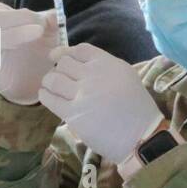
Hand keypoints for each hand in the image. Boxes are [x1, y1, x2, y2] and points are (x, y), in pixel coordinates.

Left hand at [39, 43, 162, 163]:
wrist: (141, 137)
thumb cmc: (138, 111)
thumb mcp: (128, 78)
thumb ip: (106, 69)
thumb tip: (80, 65)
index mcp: (109, 64)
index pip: (80, 50)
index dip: (65, 52)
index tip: (57, 58)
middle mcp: (94, 75)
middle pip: (63, 63)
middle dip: (58, 70)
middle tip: (60, 80)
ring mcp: (82, 94)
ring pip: (53, 79)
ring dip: (49, 82)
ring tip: (51, 89)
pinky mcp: (73, 113)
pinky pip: (49, 98)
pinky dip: (45, 95)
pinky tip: (47, 97)